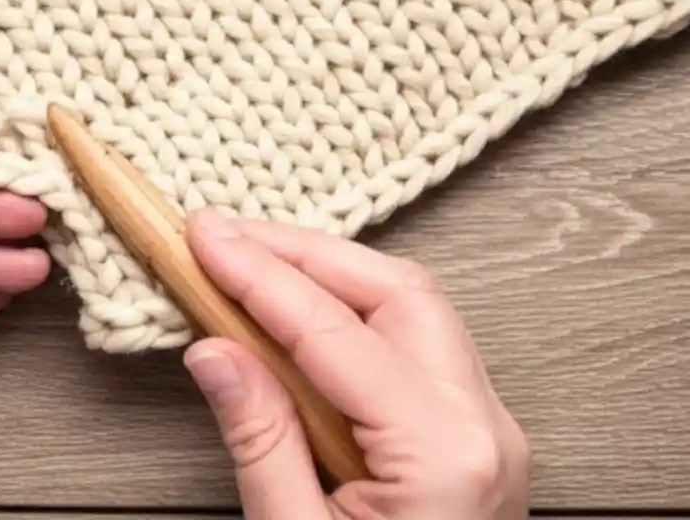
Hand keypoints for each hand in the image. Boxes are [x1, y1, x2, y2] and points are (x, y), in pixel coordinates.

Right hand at [181, 210, 529, 519]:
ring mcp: (488, 431)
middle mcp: (484, 427)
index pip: (334, 329)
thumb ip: (259, 438)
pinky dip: (355, 315)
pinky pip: (418, 347)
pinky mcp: (474, 440)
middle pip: (395, 292)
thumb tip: (214, 349)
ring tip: (249, 263)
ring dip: (330, 275)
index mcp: (444, 454)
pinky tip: (299, 316)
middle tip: (221, 236)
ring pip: (413, 309)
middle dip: (301, 252)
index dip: (259, 272)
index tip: (201, 237)